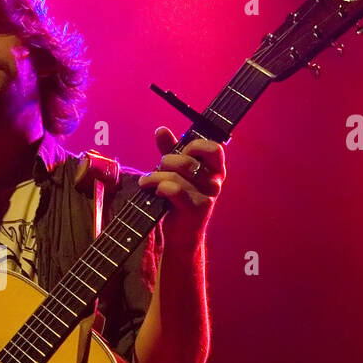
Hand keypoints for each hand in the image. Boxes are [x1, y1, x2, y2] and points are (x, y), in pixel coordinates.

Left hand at [138, 127, 225, 246]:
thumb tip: (161, 130)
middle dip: (166, 162)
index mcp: (215, 168)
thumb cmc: (179, 198)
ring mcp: (208, 195)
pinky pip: (174, 190)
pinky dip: (159, 187)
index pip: (213, 147)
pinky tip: (155, 192)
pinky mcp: (197, 209)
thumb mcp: (175, 170)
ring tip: (147, 182)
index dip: (194, 146)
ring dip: (155, 177)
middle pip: (188, 160)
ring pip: (176, 176)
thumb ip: (170, 149)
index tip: (180, 152)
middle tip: (158, 168)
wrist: (180, 232)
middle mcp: (215, 180)